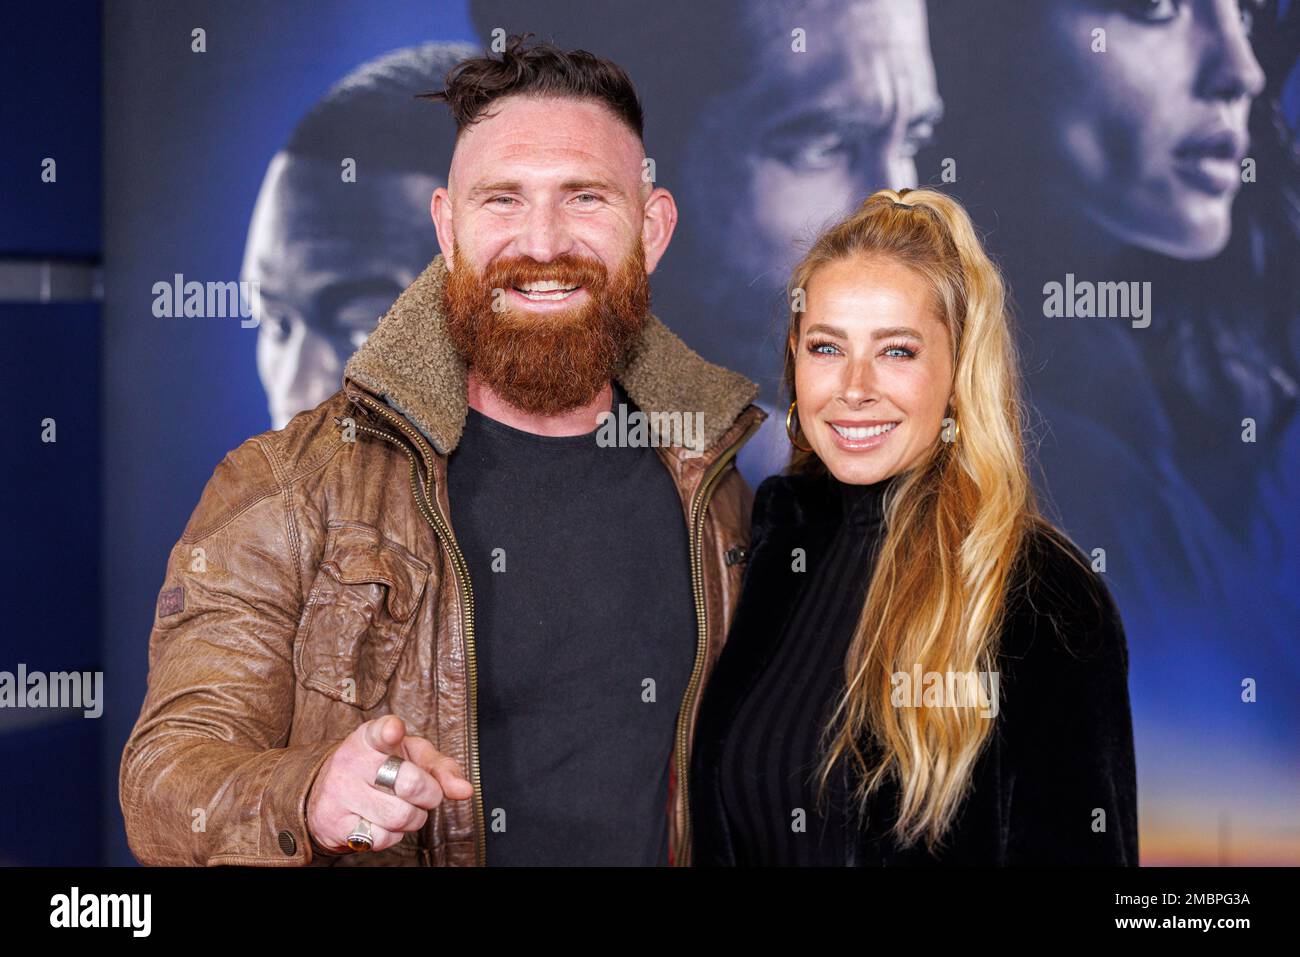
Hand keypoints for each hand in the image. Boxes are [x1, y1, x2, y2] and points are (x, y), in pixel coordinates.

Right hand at [306, 714, 473, 853]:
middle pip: (410, 784)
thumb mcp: (412, 756)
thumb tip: (465, 790)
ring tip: (403, 807)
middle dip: (430, 795)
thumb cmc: (382, 768)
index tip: (394, 730)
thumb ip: (441, 768)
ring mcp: (339, 793)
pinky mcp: (334, 823)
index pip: (380, 732)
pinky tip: (380, 822)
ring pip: (400, 817)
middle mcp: (351, 762)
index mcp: (370, 738)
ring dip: (413, 818)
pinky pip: (381, 838)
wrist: (329, 793)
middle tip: (426, 793)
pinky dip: (391, 836)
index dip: (390, 731)